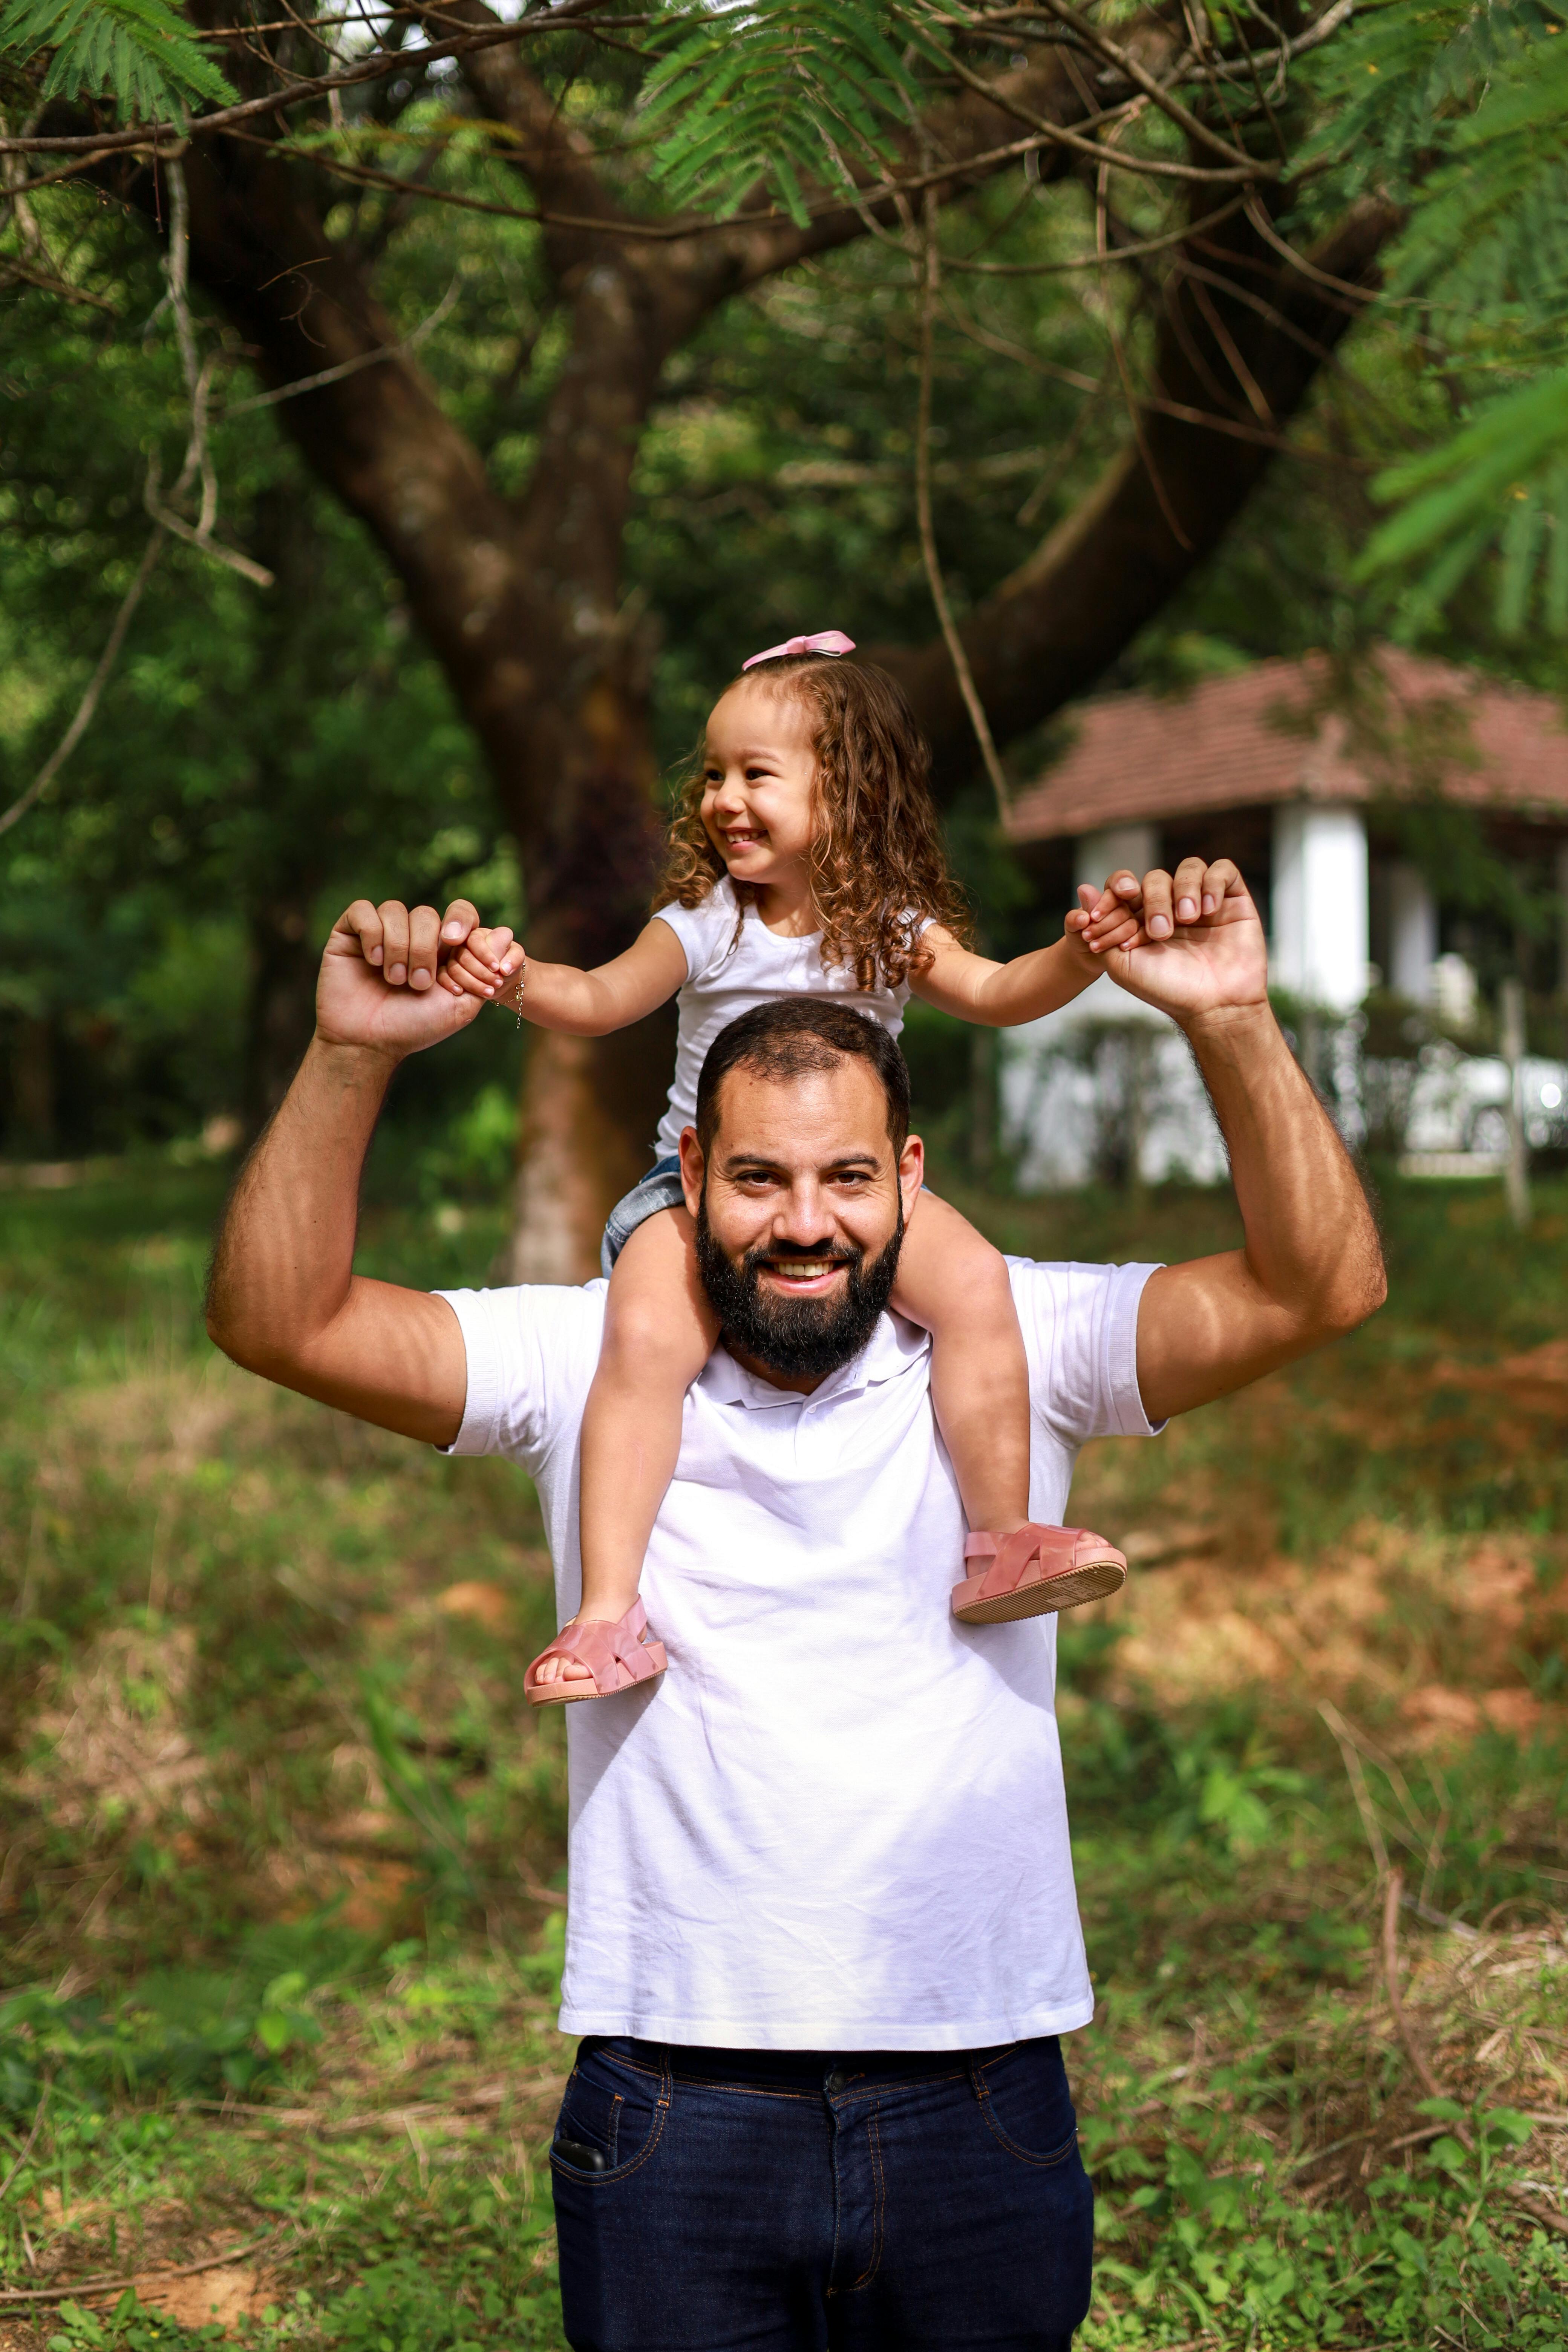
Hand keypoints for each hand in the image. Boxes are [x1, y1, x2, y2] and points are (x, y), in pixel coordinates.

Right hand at [316, 898, 493, 1057]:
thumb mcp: (462, 1005)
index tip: (457, 946)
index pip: (458, 915)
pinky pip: (363, 910)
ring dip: (399, 947)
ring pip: (395, 910)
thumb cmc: (415, 1027)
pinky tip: (373, 960)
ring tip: (394, 980)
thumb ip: (485, 972)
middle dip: (425, 950)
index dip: (462, 924)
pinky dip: (372, 933)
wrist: (370, 1044)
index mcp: (440, 949)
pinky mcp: (350, 934)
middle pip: (427, 914)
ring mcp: (379, 933)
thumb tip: (507, 934)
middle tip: (418, 983)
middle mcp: (411, 936)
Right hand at [438, 925, 526, 1003]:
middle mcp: (461, 943)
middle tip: (497, 983)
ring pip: (454, 968)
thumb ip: (514, 958)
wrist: (500, 979)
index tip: (497, 968)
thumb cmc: (508, 963)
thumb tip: (504, 968)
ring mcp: (451, 957)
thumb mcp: (516, 958)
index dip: (485, 955)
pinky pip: (441, 976)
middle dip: (481, 972)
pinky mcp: (445, 970)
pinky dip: (450, 984)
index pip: (474, 940)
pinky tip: (460, 992)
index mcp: (478, 935)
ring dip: (472, 982)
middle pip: (463, 956)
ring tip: (489, 992)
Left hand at [1063, 874, 1144, 968]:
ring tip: (1094, 946)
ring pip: (1133, 921)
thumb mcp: (1072, 929)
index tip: (1095, 915)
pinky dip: (1133, 941)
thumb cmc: (1081, 939)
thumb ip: (1074, 917)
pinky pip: (1147, 934)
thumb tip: (1083, 902)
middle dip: (1104, 922)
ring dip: (1113, 935)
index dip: (1112, 893)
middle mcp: (1129, 904)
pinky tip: (1121, 948)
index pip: (1119, 882)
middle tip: (1087, 935)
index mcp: (1112, 894)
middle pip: (1125, 906)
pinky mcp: (1149, 935)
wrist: (1089, 962)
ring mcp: (1142, 919)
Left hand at [1089, 859, 1267, 1024]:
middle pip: (1156, 879)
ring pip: (1189, 868)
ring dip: (1183, 890)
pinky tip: (1208, 910)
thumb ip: (1102, 927)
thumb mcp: (1121, 964)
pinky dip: (1212, 883)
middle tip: (1159, 932)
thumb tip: (1084, 889)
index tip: (1105, 916)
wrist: (1212, 1006)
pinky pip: (1223, 870)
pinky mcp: (1233, 900)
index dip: (1115, 895)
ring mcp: (1204, 902)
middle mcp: (1174, 908)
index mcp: (1145, 920)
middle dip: (1152, 901)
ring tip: (1188, 919)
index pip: (1127, 889)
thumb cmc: (1167, 989)